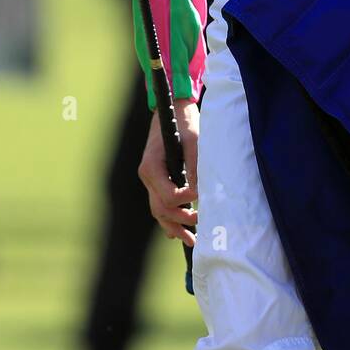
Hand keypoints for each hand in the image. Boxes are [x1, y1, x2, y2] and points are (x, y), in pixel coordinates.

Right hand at [138, 98, 199, 247]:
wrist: (173, 109)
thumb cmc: (183, 123)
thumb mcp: (193, 140)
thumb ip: (196, 166)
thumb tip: (199, 193)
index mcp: (151, 167)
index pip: (168, 196)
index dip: (186, 201)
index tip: (201, 197)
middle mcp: (147, 176)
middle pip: (161, 209)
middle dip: (181, 221)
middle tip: (201, 224)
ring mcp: (150, 180)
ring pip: (158, 211)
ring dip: (174, 226)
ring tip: (191, 240)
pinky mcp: (157, 180)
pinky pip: (159, 204)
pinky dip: (169, 219)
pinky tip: (179, 232)